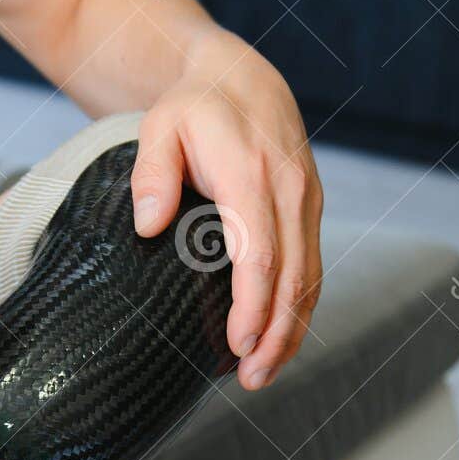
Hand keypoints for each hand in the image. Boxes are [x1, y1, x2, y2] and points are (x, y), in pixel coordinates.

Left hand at [130, 30, 323, 390]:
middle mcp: (290, 191)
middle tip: (251, 380)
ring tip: (264, 375)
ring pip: (309, 278)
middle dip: (274, 334)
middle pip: (291, 276)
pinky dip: (298, 310)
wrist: (241, 79)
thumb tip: (148, 224)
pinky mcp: (309, 213)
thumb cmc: (194, 108)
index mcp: (252, 174)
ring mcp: (306, 202)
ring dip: (291, 331)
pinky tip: (279, 343)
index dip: (253, 304)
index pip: (259, 251)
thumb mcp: (159, 127)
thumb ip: (151, 173)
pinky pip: (310, 269)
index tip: (238, 343)